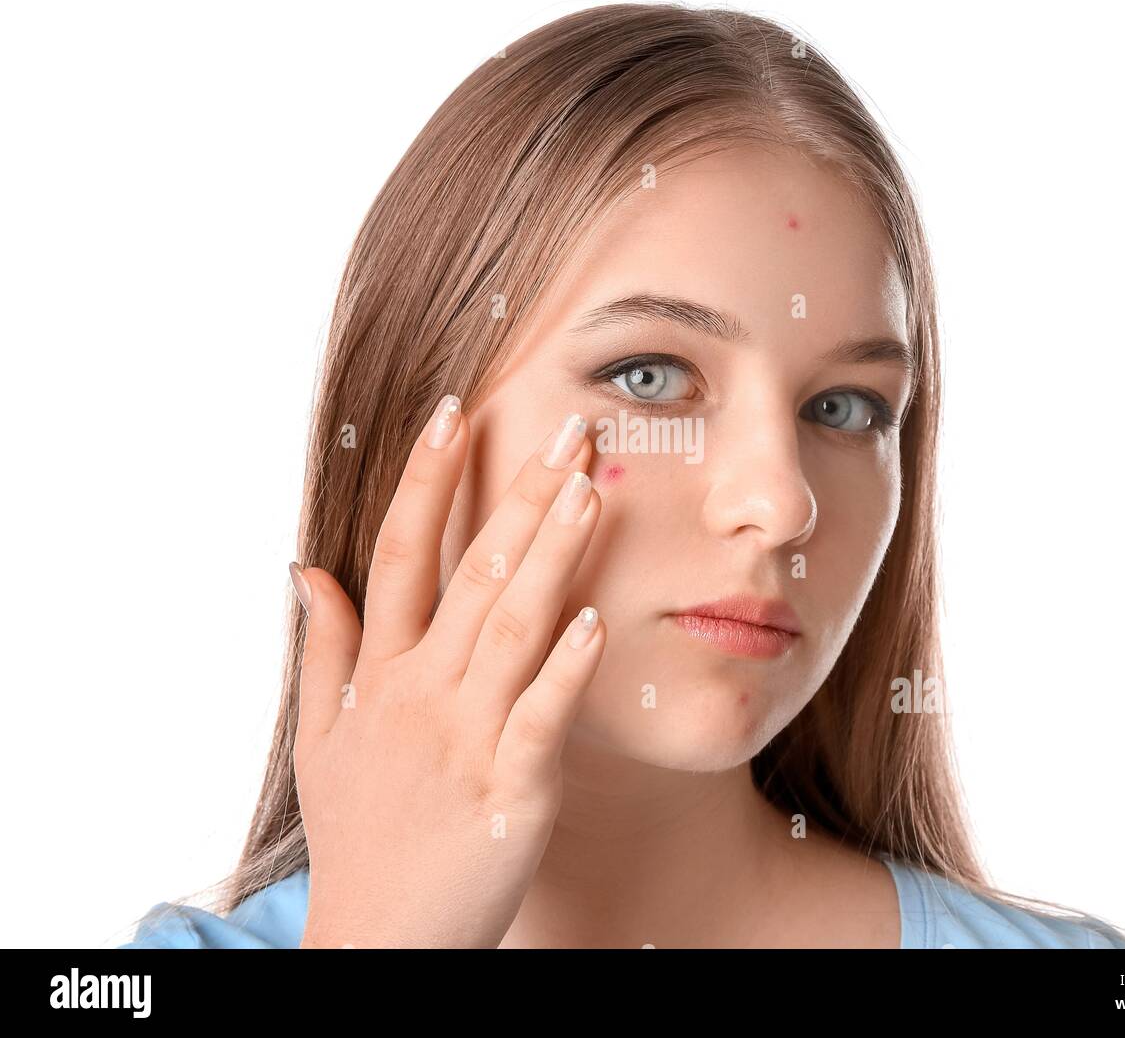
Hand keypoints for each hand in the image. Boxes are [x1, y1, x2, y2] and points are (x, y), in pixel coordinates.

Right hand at [291, 401, 603, 946]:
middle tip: (569, 428)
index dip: (427, 479)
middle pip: (471, 574)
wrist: (380, 941)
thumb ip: (323, 649)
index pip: (399, 552)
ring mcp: (465, 740)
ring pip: (510, 629)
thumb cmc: (360, 834)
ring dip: (550, 555)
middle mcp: (420, 693)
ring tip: (588, 489)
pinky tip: (593, 619)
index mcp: (380, 674)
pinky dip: (564, 671)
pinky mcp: (510, 791)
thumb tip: (304, 569)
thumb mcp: (320, 740)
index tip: (455, 412)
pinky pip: (539, 719)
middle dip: (520, 495)